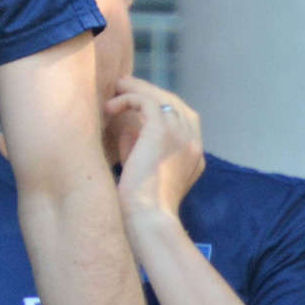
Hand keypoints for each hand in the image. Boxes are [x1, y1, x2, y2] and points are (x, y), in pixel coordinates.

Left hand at [107, 77, 204, 221]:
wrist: (147, 217)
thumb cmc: (140, 205)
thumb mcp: (144, 171)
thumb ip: (140, 148)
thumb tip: (128, 128)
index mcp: (194, 156)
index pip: (183, 119)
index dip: (160, 107)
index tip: (137, 105)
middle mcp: (193, 143)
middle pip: (175, 104)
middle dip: (150, 92)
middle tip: (125, 86)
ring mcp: (182, 135)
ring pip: (163, 98)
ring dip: (138, 90)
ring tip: (116, 88)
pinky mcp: (163, 131)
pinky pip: (147, 102)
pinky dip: (128, 99)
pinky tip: (110, 108)